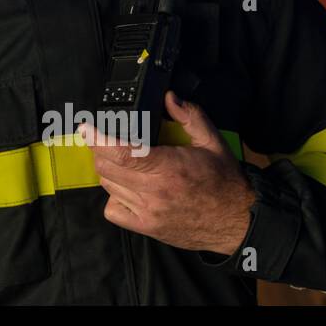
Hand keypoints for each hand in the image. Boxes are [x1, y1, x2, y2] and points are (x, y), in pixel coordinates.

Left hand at [79, 91, 254, 255]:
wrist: (239, 222)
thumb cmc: (225, 182)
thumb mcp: (213, 142)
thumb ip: (190, 116)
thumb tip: (168, 97)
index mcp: (169, 168)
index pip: (120, 153)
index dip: (97, 138)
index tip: (86, 127)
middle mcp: (154, 192)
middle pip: (106, 167)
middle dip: (100, 150)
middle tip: (107, 141)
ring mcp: (148, 212)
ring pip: (108, 186)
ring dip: (109, 171)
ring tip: (125, 163)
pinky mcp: (147, 228)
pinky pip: (112, 211)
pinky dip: (113, 197)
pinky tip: (127, 189)